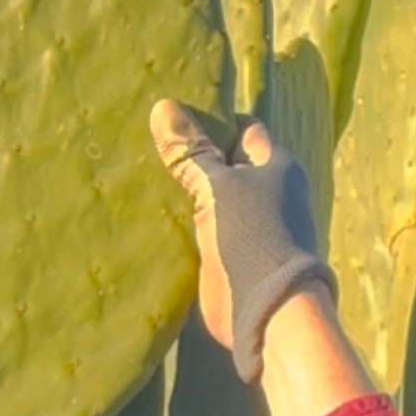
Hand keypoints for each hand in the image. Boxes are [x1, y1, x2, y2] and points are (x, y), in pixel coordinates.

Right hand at [149, 99, 337, 382]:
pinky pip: (203, 224)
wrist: (267, 309)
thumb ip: (190, 151)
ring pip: (211, 195)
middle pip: (225, 163)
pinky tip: (150, 209)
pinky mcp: (231, 252)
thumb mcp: (217, 185)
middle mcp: (267, 191)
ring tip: (139, 170)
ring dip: (185, 189)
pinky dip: (182, 218)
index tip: (174, 114)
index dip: (213, 120)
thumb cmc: (253, 234)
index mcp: (276, 166)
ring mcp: (249, 224)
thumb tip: (162, 106)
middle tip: (148, 141)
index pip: (243, 130)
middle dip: (193, 155)